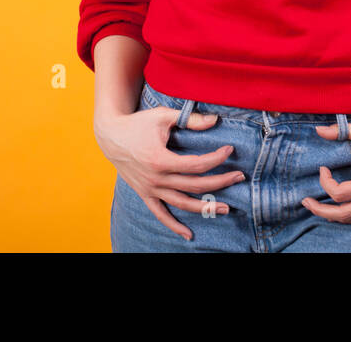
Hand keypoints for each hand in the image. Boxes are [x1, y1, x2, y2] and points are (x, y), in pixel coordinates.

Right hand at [95, 104, 244, 240]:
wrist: (110, 136)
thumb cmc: (138, 123)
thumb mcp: (163, 116)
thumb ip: (190, 119)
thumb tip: (216, 120)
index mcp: (160, 160)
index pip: (197, 165)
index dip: (216, 158)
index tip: (230, 149)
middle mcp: (156, 179)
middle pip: (194, 185)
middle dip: (220, 182)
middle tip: (239, 177)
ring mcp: (150, 189)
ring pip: (182, 203)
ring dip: (205, 207)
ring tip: (226, 208)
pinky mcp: (145, 194)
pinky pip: (160, 214)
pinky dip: (173, 226)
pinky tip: (188, 235)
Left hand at [301, 121, 350, 222]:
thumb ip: (342, 131)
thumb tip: (317, 130)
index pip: (339, 193)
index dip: (325, 182)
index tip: (323, 168)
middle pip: (343, 215)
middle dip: (321, 210)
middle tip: (305, 202)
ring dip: (335, 215)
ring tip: (320, 207)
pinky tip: (342, 208)